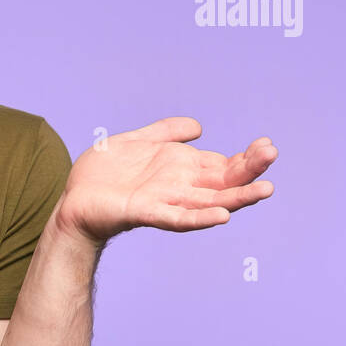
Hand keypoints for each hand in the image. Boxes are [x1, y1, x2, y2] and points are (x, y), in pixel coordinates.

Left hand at [55, 117, 277, 245]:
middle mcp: (180, 187)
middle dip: (250, 170)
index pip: (224, 165)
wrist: (73, 199)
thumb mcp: (136, 141)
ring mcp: (165, 202)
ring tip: (264, 190)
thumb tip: (198, 126)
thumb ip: (165, 132)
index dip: (246, 157)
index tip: (267, 144)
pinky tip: (221, 216)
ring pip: (210, 203)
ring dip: (237, 199)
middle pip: (224, 182)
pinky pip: (177, 218)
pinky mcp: (145, 213)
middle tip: (272, 154)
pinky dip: (200, 218)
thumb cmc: (104, 175)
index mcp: (182, 169)